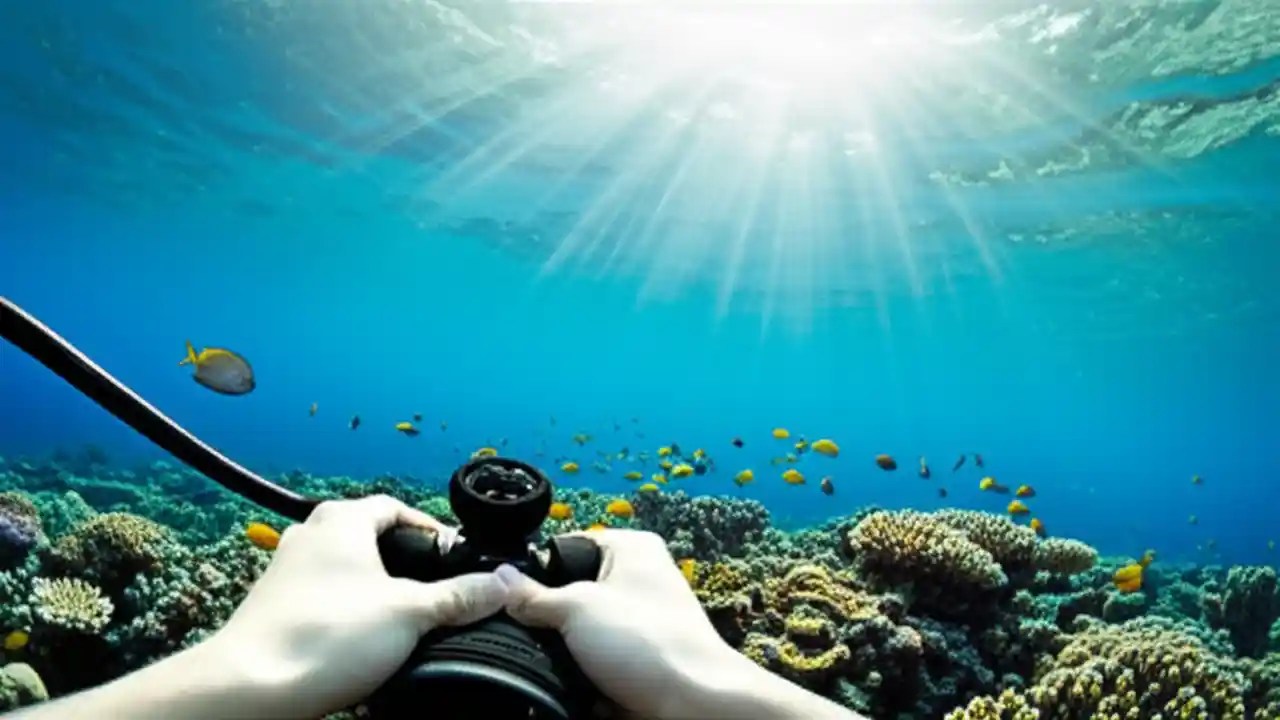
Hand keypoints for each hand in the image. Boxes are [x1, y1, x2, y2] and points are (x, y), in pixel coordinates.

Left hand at [210, 495, 508, 718]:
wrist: (251, 688)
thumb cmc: (324, 637)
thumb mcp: (411, 614)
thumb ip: (460, 597)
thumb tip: (503, 584)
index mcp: (343, 521)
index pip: (395, 507)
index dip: (429, 529)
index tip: (453, 555)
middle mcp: (311, 536)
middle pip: (370, 538)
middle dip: (404, 563)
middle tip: (433, 591)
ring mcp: (287, 572)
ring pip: (345, 571)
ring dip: (374, 591)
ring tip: (403, 622)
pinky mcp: (275, 609)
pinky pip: (323, 601)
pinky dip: (347, 615)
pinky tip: (364, 643)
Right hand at [498, 529, 744, 719]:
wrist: (694, 705)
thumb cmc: (648, 643)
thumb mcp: (577, 610)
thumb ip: (532, 595)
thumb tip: (498, 578)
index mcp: (631, 548)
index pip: (567, 545)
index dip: (537, 569)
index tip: (511, 594)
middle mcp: (636, 578)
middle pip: (570, 591)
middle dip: (549, 616)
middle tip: (534, 632)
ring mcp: (636, 621)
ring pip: (578, 631)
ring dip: (564, 650)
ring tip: (557, 659)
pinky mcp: (635, 659)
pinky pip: (593, 661)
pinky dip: (581, 673)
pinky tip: (573, 682)